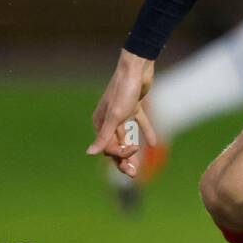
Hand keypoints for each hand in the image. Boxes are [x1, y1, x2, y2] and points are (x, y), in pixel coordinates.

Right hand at [87, 50, 157, 175]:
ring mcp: (121, 113)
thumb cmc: (124, 91)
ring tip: (138, 168)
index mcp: (100, 122)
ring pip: (126, 136)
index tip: (134, 150)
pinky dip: (146, 132)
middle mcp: (108, 119)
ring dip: (131, 150)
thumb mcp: (116, 115)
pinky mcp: (134, 106)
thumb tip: (89, 153)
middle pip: (114, 145)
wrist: (136, 68)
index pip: (107, 146)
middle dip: (122, 160)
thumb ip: (105, 136)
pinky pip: (140, 123)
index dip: (120, 154)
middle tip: (133, 174)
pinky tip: (153, 143)